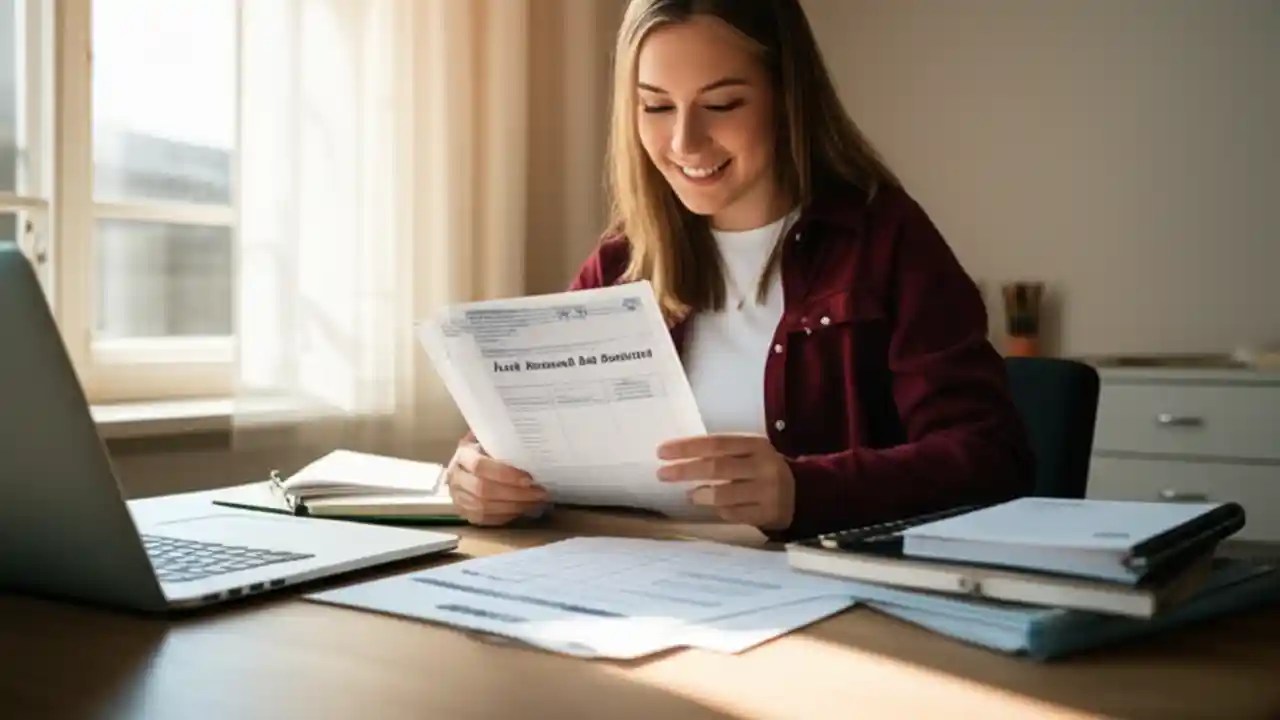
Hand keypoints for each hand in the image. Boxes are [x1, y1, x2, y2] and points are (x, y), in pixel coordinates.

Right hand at [445, 439, 547, 525]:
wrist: (469, 464)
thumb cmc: (486, 449)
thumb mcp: (491, 439)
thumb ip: (504, 443)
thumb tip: (532, 446)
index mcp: (462, 455)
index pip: (480, 466)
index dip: (505, 474)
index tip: (529, 478)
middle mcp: (455, 478)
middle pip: (483, 490)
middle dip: (516, 494)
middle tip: (540, 493)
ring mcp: (457, 498)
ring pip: (485, 508)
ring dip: (515, 507)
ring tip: (537, 503)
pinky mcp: (464, 514)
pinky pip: (486, 519)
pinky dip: (507, 516)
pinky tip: (525, 510)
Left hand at [656, 434, 795, 530]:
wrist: (802, 492)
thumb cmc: (763, 469)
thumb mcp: (749, 453)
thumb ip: (722, 453)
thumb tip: (679, 457)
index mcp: (756, 445)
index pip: (716, 444)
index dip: (687, 448)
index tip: (662, 452)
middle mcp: (763, 466)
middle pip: (717, 468)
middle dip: (685, 470)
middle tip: (663, 474)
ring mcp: (767, 492)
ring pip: (724, 494)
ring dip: (700, 494)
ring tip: (689, 495)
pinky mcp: (768, 514)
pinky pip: (734, 514)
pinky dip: (718, 510)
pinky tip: (713, 507)